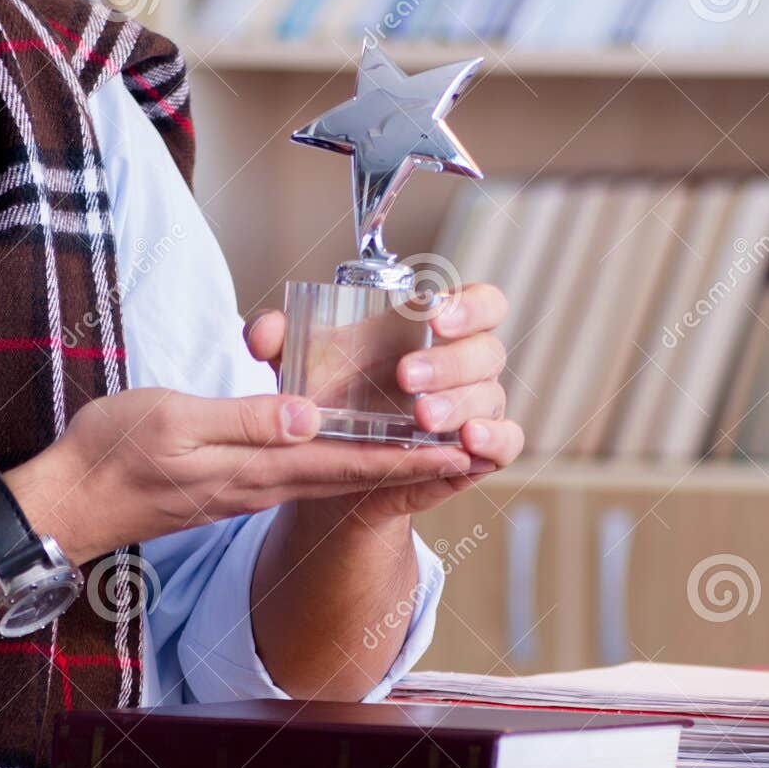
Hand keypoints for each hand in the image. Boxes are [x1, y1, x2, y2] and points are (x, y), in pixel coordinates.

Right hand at [6, 384, 477, 562]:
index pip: (347, 463)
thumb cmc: (110, 456)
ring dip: (381, 464)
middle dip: (412, 464)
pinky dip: (338, 463)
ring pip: (326, 474)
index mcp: (252, 468)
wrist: (66, 504)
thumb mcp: (173, 421)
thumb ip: (242, 419)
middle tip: (470, 450)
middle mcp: (258, 485)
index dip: (408, 458)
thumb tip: (310, 415)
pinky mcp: (224, 486)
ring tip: (427, 448)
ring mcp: (241, 489)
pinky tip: (344, 449)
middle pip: (349, 474)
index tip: (464, 451)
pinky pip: (297, 475)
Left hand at [242, 280, 522, 524]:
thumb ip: (279, 338)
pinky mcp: (481, 451)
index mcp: (434, 330)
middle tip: (406, 375)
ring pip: (492, 396)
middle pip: (487, 350)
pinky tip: (464, 442)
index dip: (470, 305)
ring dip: (458, 403)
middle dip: (450, 361)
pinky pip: (506, 442)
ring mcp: (478, 406)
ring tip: (420, 416)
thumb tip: (262, 331)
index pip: (481, 303)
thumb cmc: (331, 397)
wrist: (336, 464)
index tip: (433, 315)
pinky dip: (491, 440)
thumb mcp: (301, 364)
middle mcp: (465, 364)